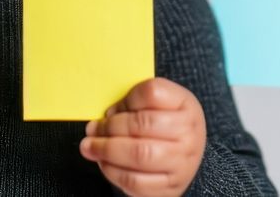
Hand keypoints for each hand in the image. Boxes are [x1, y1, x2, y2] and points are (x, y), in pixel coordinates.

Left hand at [80, 77, 205, 196]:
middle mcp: (189, 134)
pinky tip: (104, 162)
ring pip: (139, 155)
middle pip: (143, 124)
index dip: (127, 99)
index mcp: (186, 104)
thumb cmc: (166, 122)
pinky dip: (113, 171)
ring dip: (107, 150)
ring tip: (90, 146)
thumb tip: (105, 117)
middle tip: (93, 129)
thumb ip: (134, 101)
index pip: (152, 93)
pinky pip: (136, 182)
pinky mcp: (170, 188)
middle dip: (110, 127)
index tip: (112, 108)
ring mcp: (182, 163)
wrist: (187, 153)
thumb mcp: (159, 102)